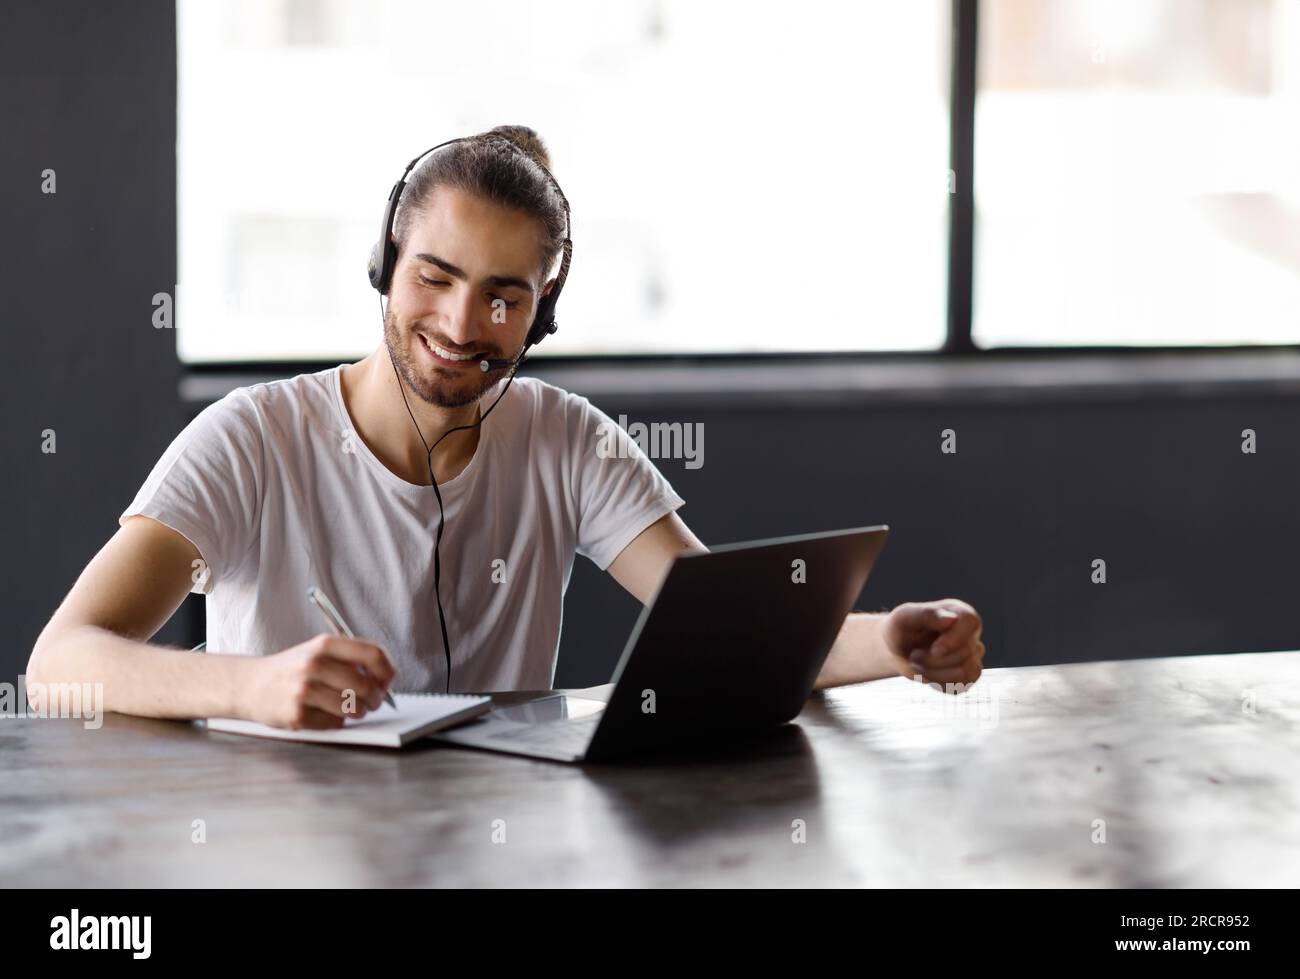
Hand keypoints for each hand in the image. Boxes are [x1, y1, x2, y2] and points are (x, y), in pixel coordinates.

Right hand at [238, 634, 395, 729]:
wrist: (250, 685)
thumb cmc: (293, 670)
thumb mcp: (318, 651)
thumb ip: (349, 658)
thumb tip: (385, 678)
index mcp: (325, 644)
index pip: (373, 654)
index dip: (387, 671)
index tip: (387, 682)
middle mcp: (314, 664)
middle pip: (366, 685)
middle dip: (376, 698)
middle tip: (373, 702)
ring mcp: (304, 690)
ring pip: (353, 707)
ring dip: (358, 712)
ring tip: (350, 708)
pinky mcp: (297, 714)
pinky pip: (334, 723)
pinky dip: (336, 722)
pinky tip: (324, 713)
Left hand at [882, 599, 983, 690]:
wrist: (897, 650)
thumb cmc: (902, 628)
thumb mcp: (905, 617)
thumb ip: (927, 615)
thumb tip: (952, 619)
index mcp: (959, 612)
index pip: (970, 622)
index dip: (954, 640)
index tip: (934, 651)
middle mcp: (970, 632)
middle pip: (964, 652)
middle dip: (932, 660)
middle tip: (913, 655)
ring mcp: (973, 655)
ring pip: (964, 672)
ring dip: (933, 673)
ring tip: (918, 664)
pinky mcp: (969, 675)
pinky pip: (961, 686)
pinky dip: (938, 683)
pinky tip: (927, 674)